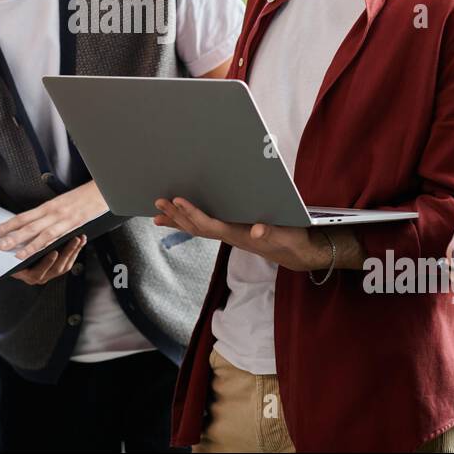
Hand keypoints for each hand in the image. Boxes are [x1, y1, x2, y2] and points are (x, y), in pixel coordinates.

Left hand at [0, 181, 107, 259]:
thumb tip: (33, 224)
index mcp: (49, 206)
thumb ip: (49, 214)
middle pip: (26, 224)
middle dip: (10, 235)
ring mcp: (62, 218)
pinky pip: (53, 236)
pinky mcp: (72, 224)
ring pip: (38, 232)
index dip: (7, 224)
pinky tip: (31, 252)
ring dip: (22, 243)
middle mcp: (52, 211)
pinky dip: (41, 245)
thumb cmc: (83, 197)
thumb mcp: (63, 203)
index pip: (23, 216)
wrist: (102, 190)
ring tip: (9, 251)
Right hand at [8, 235, 87, 285]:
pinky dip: (75, 250)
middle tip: (74, 241)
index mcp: (24, 274)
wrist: (20, 250)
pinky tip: (81, 239)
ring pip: (63, 265)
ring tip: (78, 238)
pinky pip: (69, 261)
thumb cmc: (12, 246)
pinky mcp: (58, 269)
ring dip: (72, 251)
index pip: (36, 272)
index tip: (54, 252)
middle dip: (64, 254)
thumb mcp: (12, 245)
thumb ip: (16, 241)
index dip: (46, 263)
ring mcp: (48, 274)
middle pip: (54, 269)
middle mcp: (37, 277)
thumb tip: (17, 235)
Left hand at [153, 197, 336, 271]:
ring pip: (197, 229)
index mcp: (239, 234)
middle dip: (176, 215)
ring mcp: (229, 235)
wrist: (296, 252)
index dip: (192, 213)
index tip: (177, 200)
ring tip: (157, 215)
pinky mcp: (231, 231)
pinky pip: (205, 227)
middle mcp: (229, 236)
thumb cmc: (291, 240)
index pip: (210, 224)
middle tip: (158, 202)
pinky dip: (189, 221)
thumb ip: (272, 232)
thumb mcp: (286, 235)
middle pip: (197, 227)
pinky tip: (179, 217)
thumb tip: (258, 231)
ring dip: (177, 220)